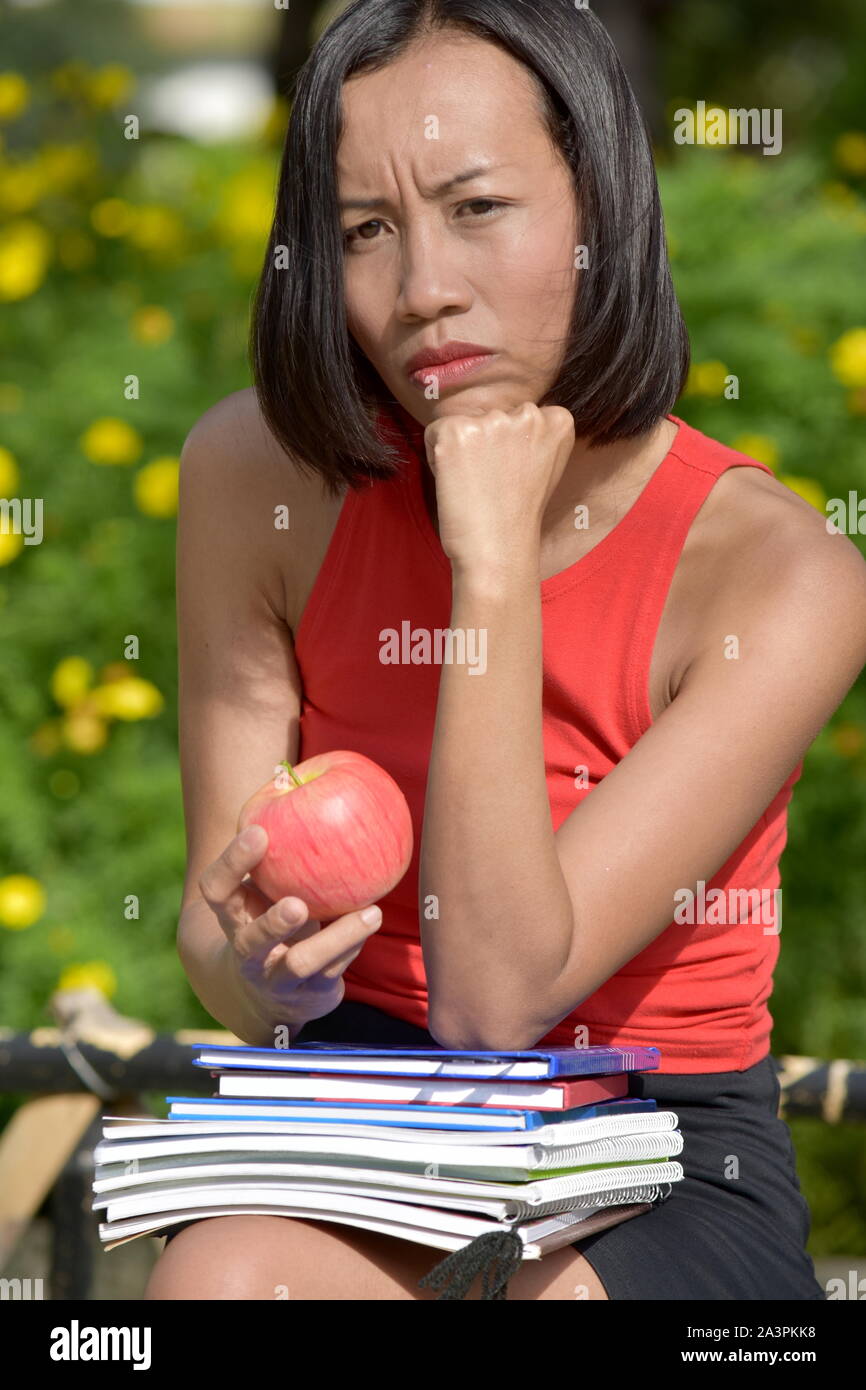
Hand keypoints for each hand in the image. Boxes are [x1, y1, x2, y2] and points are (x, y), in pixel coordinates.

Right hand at [198, 828, 382, 1038]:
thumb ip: (277, 847)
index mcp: (231, 914)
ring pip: (302, 964)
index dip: (233, 862)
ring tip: (371, 912)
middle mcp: (247, 950)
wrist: (267, 992)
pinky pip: (335, 971)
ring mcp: (276, 978)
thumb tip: (300, 773)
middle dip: (272, 924)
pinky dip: (355, 944)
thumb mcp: (266, 884)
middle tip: (297, 904)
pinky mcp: (308, 996)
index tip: (258, 832)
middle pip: (249, 941)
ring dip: (338, 939)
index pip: (217, 889)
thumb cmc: (270, 912)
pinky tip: (373, 917)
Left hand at [422, 401, 574, 571]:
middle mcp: (529, 414)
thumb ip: (532, 438)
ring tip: (474, 484)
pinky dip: (436, 457)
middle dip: (483, 444)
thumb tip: (503, 421)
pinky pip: (434, 432)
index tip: (512, 474)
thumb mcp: (543, 468)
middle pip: (490, 415)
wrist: (498, 550)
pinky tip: (457, 482)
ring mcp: (492, 421)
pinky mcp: (457, 431)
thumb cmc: (516, 517)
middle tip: (491, 483)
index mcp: (558, 421)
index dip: (507, 447)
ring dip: (460, 450)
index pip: (519, 414)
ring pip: (462, 423)